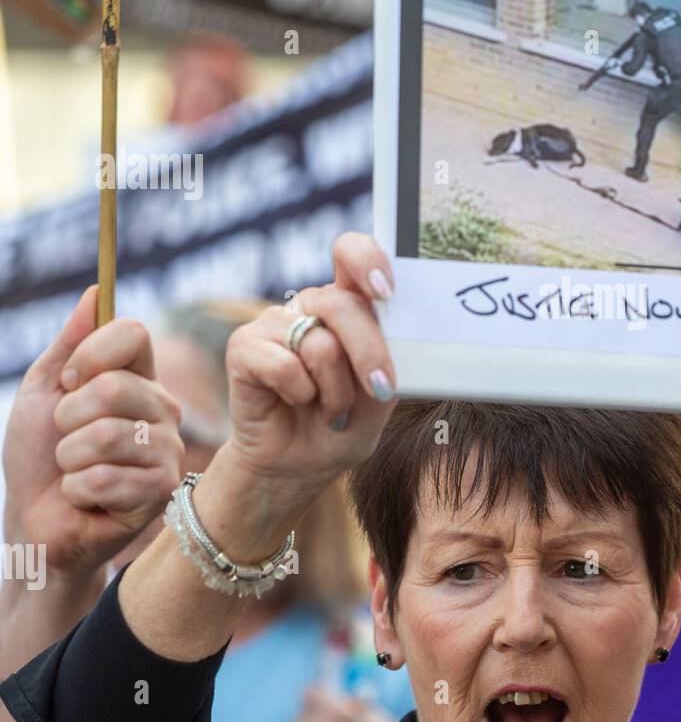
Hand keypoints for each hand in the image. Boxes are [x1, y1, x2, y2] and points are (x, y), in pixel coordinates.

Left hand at [3, 286, 183, 582]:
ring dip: (69, 459)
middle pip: (115, 386)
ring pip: (107, 435)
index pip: (133, 333)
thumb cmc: (39, 457)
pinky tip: (85, 498)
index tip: (67, 382)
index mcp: (139, 379)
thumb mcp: (42, 392)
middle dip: (68, 418)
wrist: (36, 521)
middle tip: (66, 440)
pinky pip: (104, 478)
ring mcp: (167, 450)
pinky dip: (77, 490)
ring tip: (74, 472)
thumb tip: (94, 291)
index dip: (90, 353)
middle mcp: (163, 409)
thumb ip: (70, 344)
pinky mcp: (161, 491)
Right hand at [216, 234, 397, 514]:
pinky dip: (299, 393)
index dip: (368, 261)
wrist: (296, 465)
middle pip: (343, 304)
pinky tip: (294, 401)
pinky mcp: (244, 345)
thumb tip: (397, 342)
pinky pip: (284, 365)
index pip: (353, 256)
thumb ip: (391, 365)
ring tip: (330, 408)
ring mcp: (275, 322)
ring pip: (320, 344)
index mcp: (348, 306)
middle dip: (369, 354)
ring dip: (335, 390)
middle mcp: (311, 307)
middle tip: (381, 389)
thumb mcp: (381, 401)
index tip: (387, 291)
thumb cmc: (342, 426)